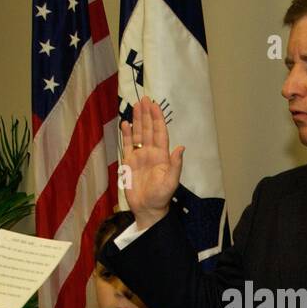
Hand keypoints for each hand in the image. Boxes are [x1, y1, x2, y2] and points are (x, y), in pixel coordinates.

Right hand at [120, 96, 182, 229]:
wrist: (147, 208)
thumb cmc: (161, 197)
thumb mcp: (171, 181)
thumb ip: (176, 165)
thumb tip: (181, 148)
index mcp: (162, 155)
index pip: (160, 133)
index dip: (157, 119)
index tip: (154, 105)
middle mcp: (151, 153)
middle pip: (148, 129)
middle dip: (146, 114)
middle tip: (144, 99)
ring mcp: (140, 157)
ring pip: (138, 134)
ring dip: (137, 121)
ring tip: (135, 106)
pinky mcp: (129, 163)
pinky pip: (128, 145)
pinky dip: (126, 135)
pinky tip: (125, 124)